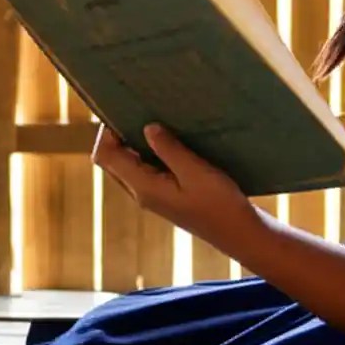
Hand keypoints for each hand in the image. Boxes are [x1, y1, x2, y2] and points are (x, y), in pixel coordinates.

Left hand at [91, 123, 260, 249]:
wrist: (239, 233)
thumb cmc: (220, 204)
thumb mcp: (195, 171)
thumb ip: (169, 149)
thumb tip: (147, 127)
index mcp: (143, 187)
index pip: (105, 157)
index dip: (106, 133)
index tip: (126, 111)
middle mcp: (141, 193)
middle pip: (112, 161)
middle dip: (117, 136)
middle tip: (139, 113)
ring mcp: (153, 196)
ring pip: (127, 165)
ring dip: (134, 144)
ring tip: (156, 123)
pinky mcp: (165, 196)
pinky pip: (144, 170)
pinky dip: (148, 153)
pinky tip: (170, 141)